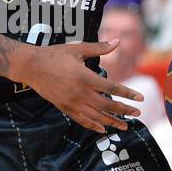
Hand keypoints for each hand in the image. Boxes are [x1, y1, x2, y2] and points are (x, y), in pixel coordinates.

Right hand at [15, 39, 142, 133]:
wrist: (31, 67)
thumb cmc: (54, 55)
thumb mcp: (77, 49)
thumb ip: (99, 48)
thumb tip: (118, 41)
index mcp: (85, 77)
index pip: (112, 88)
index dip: (128, 94)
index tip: (140, 98)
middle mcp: (80, 93)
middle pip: (107, 105)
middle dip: (124, 110)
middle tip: (138, 113)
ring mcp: (72, 102)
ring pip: (96, 116)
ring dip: (112, 122)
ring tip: (125, 126)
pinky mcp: (64, 107)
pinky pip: (81, 120)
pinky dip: (93, 126)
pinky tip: (102, 129)